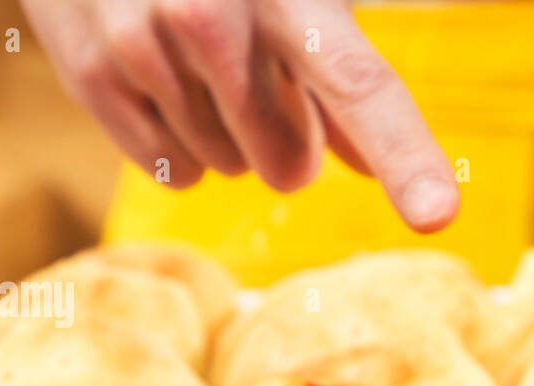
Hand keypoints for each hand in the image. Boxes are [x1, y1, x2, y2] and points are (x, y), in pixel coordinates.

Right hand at [21, 0, 459, 230]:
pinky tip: (162, 84)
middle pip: (287, 159)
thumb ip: (341, 79)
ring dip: (225, 135)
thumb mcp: (294, 2)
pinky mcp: (95, 74)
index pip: (360, 85)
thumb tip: (374, 166)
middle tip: (254, 77)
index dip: (404, 155)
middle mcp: (215, 12)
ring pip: (227, 168)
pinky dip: (177, 147)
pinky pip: (173, 171)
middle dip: (283, 137)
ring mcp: (146, 42)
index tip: (437, 215)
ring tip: (194, 62)